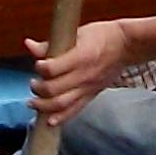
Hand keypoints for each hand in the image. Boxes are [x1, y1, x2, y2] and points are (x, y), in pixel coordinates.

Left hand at [29, 16, 143, 123]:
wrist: (126, 46)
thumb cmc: (101, 36)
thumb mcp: (77, 33)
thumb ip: (51, 43)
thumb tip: (29, 45)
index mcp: (80, 56)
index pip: (53, 68)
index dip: (41, 68)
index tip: (38, 65)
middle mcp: (83, 75)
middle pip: (54, 89)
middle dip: (38, 89)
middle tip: (33, 83)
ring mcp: (88, 87)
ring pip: (62, 104)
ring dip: (44, 106)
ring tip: (33, 102)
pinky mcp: (91, 95)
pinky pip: (75, 110)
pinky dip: (61, 118)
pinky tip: (49, 121)